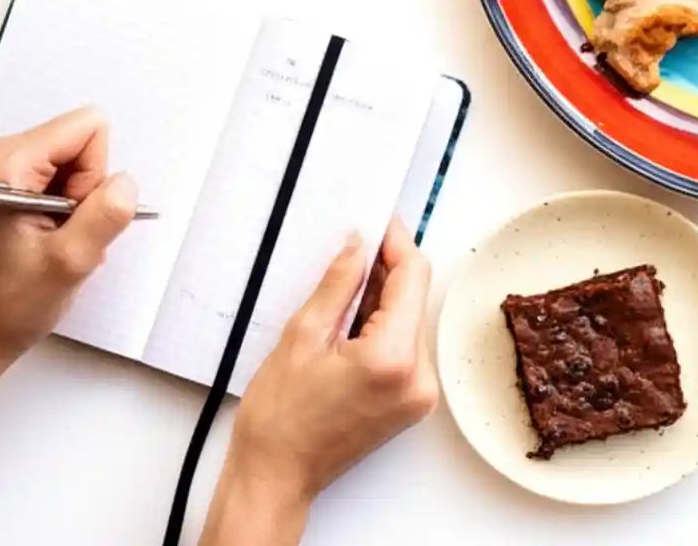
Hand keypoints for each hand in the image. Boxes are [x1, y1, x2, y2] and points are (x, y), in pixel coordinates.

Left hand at [0, 107, 137, 361]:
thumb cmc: (5, 305)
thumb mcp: (71, 263)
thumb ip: (106, 214)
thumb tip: (126, 182)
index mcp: (0, 165)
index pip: (85, 130)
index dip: (92, 178)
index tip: (69, 218)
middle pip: (71, 142)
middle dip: (78, 190)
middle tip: (55, 234)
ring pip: (59, 158)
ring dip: (64, 199)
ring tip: (43, 238)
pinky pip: (40, 172)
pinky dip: (47, 202)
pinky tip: (33, 234)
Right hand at [203, 219, 436, 542]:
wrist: (278, 475)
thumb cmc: (280, 419)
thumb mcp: (302, 336)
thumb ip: (338, 283)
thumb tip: (358, 246)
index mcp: (393, 358)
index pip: (413, 277)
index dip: (396, 242)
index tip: (378, 223)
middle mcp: (418, 377)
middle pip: (415, 298)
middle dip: (385, 270)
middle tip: (350, 251)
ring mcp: (419, 394)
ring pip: (410, 320)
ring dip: (382, 300)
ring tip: (337, 299)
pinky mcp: (412, 402)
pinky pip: (405, 346)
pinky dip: (382, 328)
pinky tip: (348, 327)